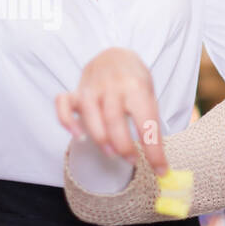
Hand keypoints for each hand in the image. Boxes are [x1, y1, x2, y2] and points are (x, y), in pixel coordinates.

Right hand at [55, 48, 168, 176]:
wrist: (114, 55)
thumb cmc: (135, 82)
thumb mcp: (150, 97)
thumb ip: (151, 126)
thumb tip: (160, 162)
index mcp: (136, 88)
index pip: (146, 124)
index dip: (154, 151)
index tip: (161, 170)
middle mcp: (112, 87)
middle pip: (115, 122)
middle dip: (124, 147)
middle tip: (133, 160)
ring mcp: (90, 88)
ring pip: (91, 118)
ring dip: (102, 141)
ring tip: (113, 154)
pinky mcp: (75, 92)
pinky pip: (63, 107)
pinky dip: (68, 123)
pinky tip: (80, 137)